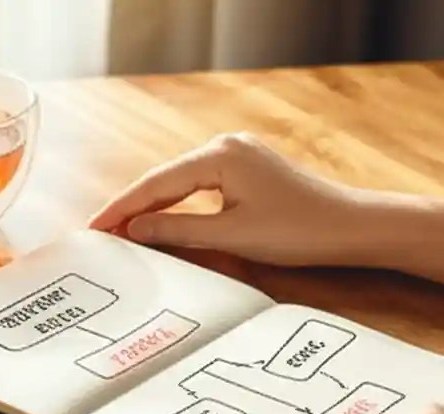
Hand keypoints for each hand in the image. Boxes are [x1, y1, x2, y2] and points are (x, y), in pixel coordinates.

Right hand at [88, 132, 377, 266]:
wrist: (351, 228)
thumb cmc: (299, 231)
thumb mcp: (231, 235)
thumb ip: (178, 231)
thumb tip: (134, 231)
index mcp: (219, 155)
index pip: (156, 184)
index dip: (121, 208)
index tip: (92, 228)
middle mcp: (226, 147)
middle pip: (164, 180)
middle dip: (131, 207)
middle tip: (97, 233)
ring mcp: (239, 157)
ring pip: (181, 184)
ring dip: (152, 208)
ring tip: (120, 231)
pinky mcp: (249, 172)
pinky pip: (200, 187)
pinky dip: (177, 206)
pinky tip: (160, 222)